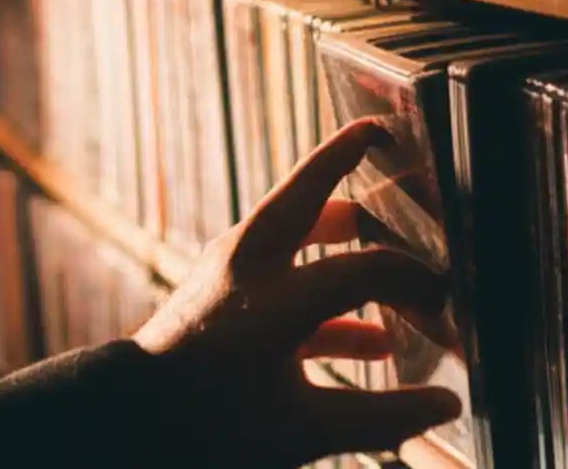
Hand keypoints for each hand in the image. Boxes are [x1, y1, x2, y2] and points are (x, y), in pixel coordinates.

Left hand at [133, 119, 462, 466]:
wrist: (122, 424)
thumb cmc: (207, 427)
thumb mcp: (300, 431)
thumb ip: (382, 417)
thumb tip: (445, 405)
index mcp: (277, 295)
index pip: (369, 268)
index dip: (416, 283)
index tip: (444, 305)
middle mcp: (250, 265)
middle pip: (308, 189)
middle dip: (345, 158)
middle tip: (379, 135)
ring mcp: (227, 271)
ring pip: (293, 225)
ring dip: (340, 231)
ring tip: (386, 249)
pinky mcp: (215, 291)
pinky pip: (279, 270)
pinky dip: (320, 284)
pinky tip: (366, 339)